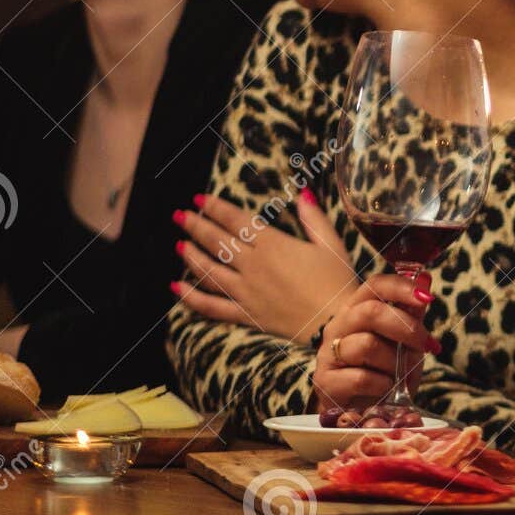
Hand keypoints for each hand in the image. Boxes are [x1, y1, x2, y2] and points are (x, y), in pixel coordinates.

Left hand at [172, 190, 359, 341]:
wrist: (336, 323)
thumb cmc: (338, 281)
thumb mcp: (331, 244)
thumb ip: (313, 217)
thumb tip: (303, 192)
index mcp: (274, 245)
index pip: (236, 221)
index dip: (216, 208)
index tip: (200, 199)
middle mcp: (254, 266)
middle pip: (217, 242)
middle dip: (196, 226)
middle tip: (180, 215)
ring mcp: (246, 291)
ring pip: (209, 270)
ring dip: (191, 256)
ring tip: (178, 244)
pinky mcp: (246, 314)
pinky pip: (211, 306)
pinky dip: (191, 297)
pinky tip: (176, 287)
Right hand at [312, 271, 440, 408]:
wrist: (361, 409)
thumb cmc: (384, 369)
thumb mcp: (404, 341)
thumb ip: (412, 313)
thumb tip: (426, 278)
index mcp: (357, 308)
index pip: (375, 285)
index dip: (402, 287)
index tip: (427, 297)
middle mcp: (339, 326)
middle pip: (371, 312)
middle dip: (406, 327)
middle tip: (425, 343)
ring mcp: (328, 353)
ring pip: (367, 345)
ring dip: (394, 362)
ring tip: (399, 373)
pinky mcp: (325, 381)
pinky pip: (361, 378)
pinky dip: (382, 384)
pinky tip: (384, 388)